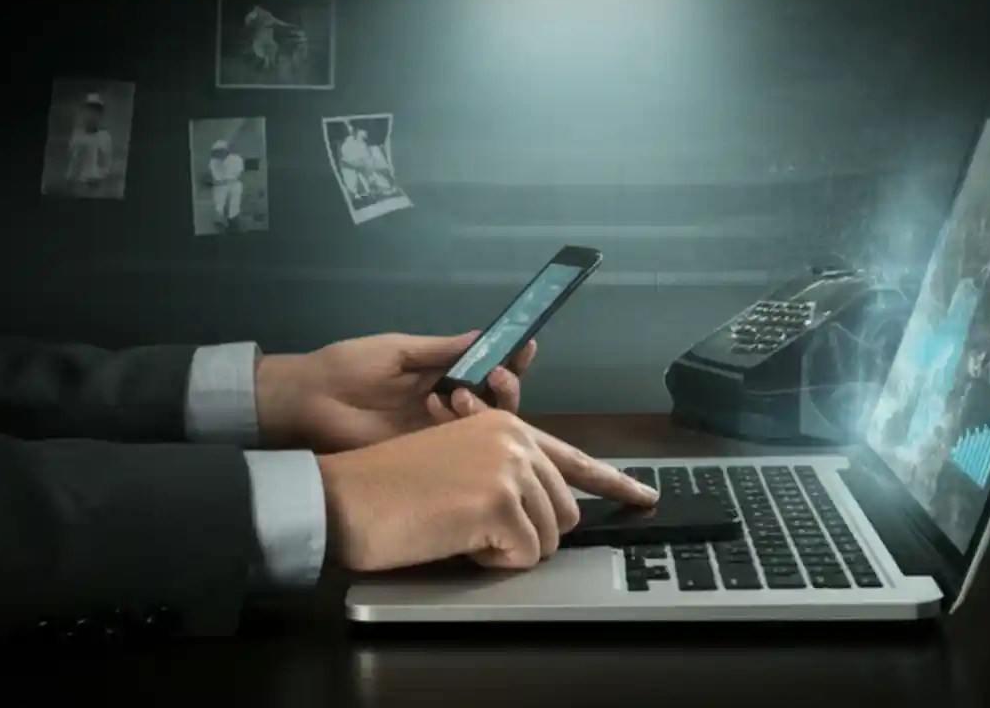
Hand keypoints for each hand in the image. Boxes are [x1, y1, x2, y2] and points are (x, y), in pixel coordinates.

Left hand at [254, 331, 536, 451]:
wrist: (308, 401)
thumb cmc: (347, 367)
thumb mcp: (398, 349)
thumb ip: (441, 349)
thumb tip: (484, 335)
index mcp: (441, 374)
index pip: (487, 368)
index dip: (510, 359)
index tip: (526, 345)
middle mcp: (447, 403)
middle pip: (497, 400)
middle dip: (507, 386)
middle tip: (497, 374)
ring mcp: (439, 430)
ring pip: (487, 426)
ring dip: (486, 406)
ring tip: (460, 394)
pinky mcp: (427, 454)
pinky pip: (461, 445)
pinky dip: (462, 426)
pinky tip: (442, 409)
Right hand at [318, 410, 659, 571]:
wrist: (344, 497)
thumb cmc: (390, 489)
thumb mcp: (457, 463)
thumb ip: (504, 474)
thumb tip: (546, 512)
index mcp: (506, 426)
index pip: (574, 457)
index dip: (615, 482)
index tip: (646, 496)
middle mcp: (514, 439)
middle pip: (564, 511)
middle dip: (529, 535)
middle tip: (476, 528)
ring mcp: (509, 467)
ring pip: (547, 538)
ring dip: (505, 549)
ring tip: (457, 527)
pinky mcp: (498, 501)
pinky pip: (523, 556)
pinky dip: (490, 562)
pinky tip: (455, 539)